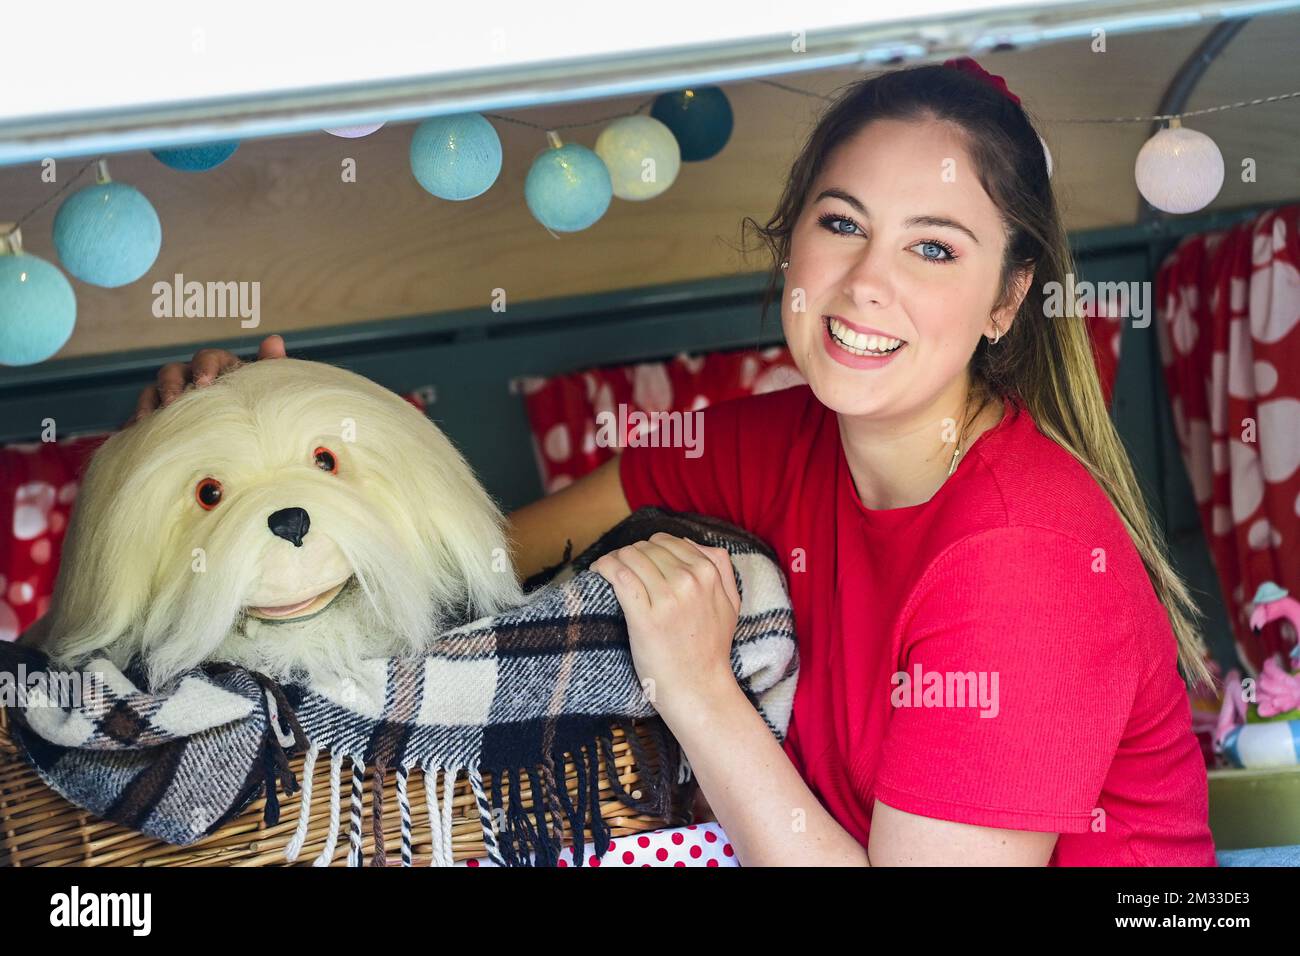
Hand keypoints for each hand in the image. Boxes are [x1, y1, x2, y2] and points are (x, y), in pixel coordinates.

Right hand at [125, 334, 285, 426]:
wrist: (247, 448)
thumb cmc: (258, 411)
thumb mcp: (266, 390)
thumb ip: (270, 367)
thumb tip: (274, 340)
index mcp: (219, 371)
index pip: (208, 358)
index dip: (205, 367)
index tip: (205, 383)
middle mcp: (191, 381)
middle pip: (173, 371)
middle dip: (172, 384)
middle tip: (175, 402)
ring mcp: (171, 400)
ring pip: (153, 391)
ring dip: (151, 402)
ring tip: (152, 419)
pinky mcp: (157, 421)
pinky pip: (140, 417)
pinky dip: (137, 423)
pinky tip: (136, 433)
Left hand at [590, 532, 740, 722]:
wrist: (699, 688)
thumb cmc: (710, 650)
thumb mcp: (730, 604)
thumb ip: (721, 568)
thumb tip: (693, 544)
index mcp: (708, 573)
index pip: (666, 542)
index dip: (647, 549)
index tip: (636, 561)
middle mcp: (689, 580)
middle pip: (645, 548)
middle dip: (629, 555)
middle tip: (619, 569)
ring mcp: (667, 598)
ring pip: (630, 557)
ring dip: (613, 560)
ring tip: (605, 571)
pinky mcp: (644, 617)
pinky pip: (618, 575)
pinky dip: (604, 568)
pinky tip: (597, 573)